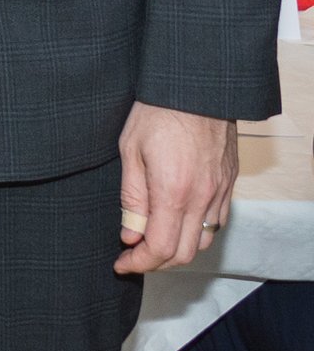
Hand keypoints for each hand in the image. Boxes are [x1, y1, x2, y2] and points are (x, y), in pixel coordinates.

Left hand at [114, 101, 237, 273]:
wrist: (195, 87)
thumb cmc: (156, 112)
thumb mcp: (130, 150)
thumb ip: (132, 198)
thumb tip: (130, 235)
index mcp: (173, 193)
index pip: (160, 249)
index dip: (139, 263)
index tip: (121, 263)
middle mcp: (202, 199)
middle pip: (183, 253)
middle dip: (156, 262)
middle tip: (132, 254)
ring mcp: (219, 192)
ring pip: (202, 241)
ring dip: (177, 249)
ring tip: (151, 238)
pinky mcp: (228, 183)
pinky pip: (216, 222)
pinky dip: (195, 232)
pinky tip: (176, 220)